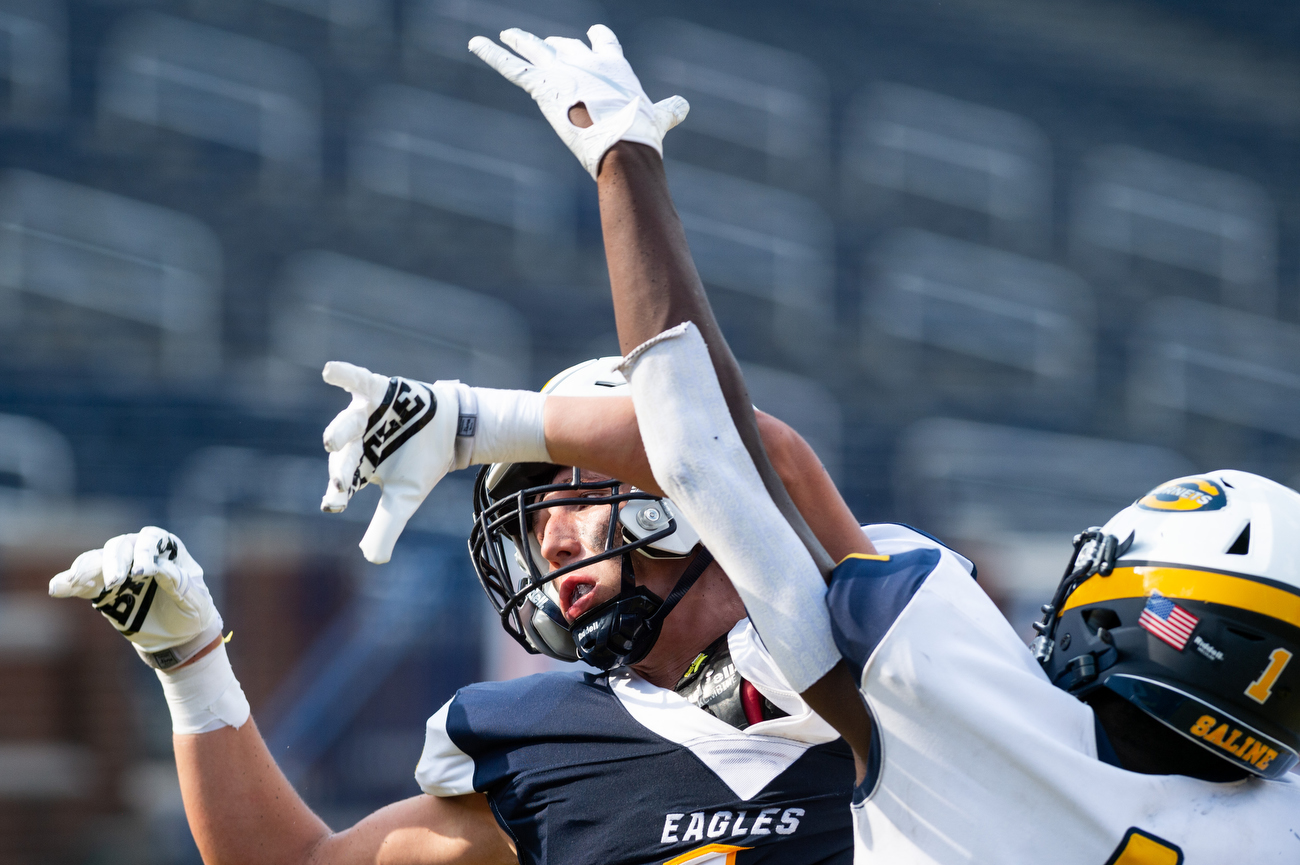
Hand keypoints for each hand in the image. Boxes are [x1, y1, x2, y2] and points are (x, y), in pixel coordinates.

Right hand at [49, 527, 221, 668]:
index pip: (152, 538)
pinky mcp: (104, 591)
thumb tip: (158, 568)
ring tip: (73, 582)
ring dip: (85, 569)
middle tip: (116, 582)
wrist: (179, 638)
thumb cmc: (194, 612)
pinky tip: (58, 588)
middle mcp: (141, 555)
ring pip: (98, 561)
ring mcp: (120, 571)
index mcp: (168, 550)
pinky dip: (70, 585)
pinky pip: (84, 584)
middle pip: (121, 546)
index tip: (143, 571)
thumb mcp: (195, 600)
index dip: (146, 551)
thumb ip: (179, 583)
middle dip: (115, 561)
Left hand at [320, 361, 460, 563]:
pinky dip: (345, 374)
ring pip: (348, 422)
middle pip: (344, 454)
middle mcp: (355, 441)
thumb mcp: (405, 498)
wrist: (451, 431)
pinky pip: (360, 381)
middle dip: (341, 467)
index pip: (341, 483)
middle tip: (340, 482)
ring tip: (331, 441)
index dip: (336, 493)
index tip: (334, 504)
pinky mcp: (379, 391)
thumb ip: (387, 526)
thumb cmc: (421, 463)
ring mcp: (365, 415)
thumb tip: (373, 560)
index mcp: (358, 467)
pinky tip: (329, 371)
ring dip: (339, 430)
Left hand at [469, 24, 688, 178]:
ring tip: (508, 34)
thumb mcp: (659, 119)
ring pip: (534, 49)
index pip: (603, 42)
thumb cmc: (642, 134)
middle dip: (554, 45)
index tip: (592, 34)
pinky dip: (491, 54)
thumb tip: (682, 105)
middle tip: (545, 43)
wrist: (622, 141)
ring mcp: (561, 70)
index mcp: (615, 64)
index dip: (596, 38)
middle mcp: (586, 60)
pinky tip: (474, 42)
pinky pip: (510, 67)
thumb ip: (668, 110)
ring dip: (520, 40)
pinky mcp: (541, 85)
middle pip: (565, 45)